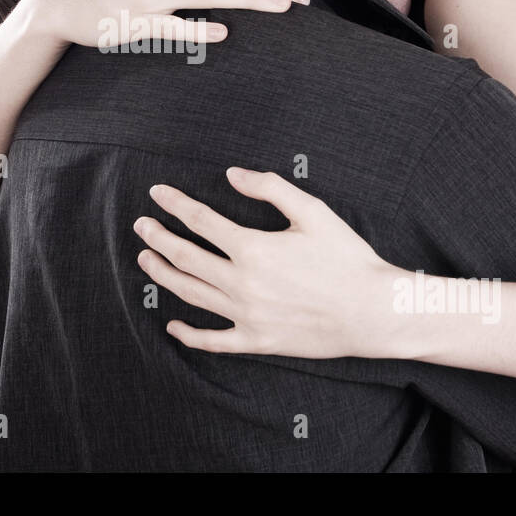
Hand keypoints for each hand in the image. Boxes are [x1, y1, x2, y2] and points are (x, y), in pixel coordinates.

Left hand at [133, 167, 407, 359]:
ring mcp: (246, 316)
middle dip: (158, 238)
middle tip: (141, 226)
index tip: (157, 193)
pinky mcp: (257, 341)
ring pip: (191, 294)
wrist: (373, 311)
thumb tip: (231, 174)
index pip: (199, 220)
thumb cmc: (346, 257)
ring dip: (163, 275)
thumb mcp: (313, 211)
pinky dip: (188, 334)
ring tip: (146, 260)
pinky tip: (172, 324)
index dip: (174, 204)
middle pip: (185, 257)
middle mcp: (242, 283)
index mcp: (253, 248)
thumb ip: (270, 188)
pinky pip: (213, 341)